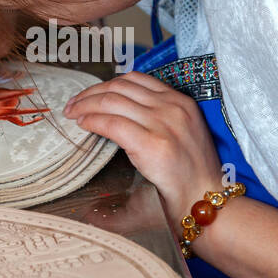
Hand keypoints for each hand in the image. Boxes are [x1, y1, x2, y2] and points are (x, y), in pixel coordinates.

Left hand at [63, 72, 221, 231]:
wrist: (205, 198)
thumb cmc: (192, 174)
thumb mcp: (181, 133)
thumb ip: (156, 119)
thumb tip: (119, 118)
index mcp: (180, 101)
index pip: (135, 79)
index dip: (107, 84)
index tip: (91, 94)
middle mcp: (172, 107)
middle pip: (120, 87)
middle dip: (91, 93)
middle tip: (73, 104)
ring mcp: (163, 123)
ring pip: (112, 102)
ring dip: (86, 105)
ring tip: (73, 114)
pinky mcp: (151, 143)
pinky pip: (112, 124)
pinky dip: (93, 121)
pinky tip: (83, 125)